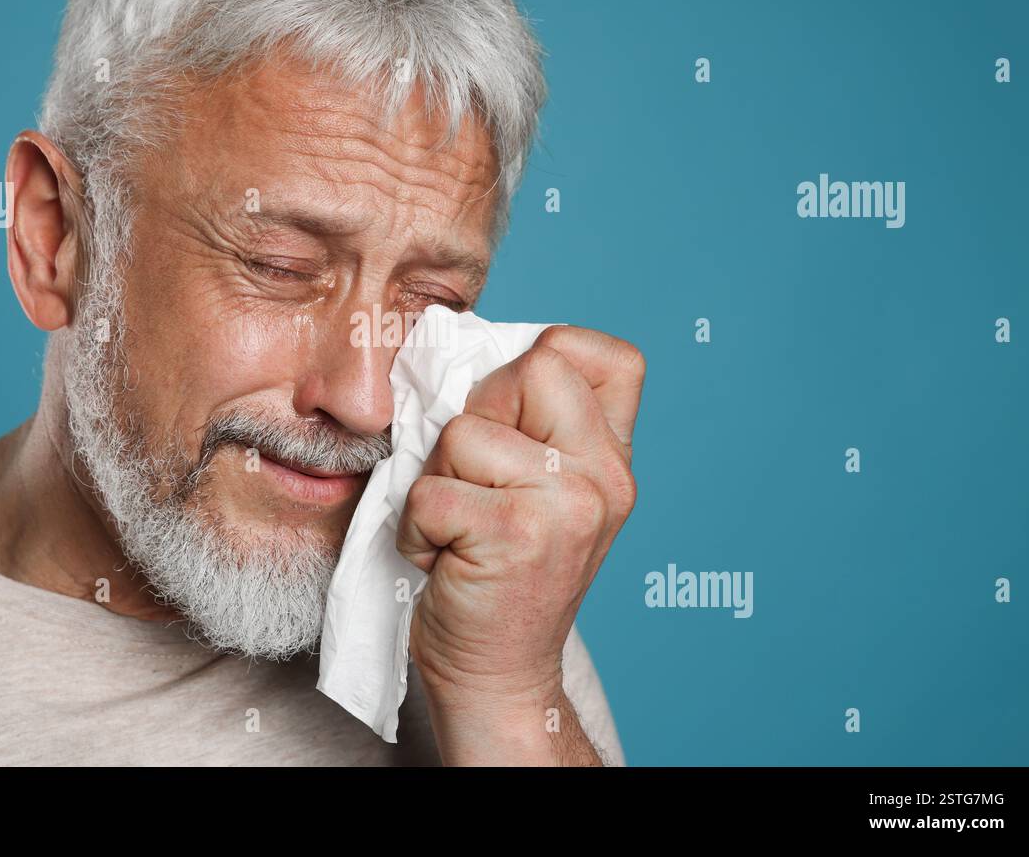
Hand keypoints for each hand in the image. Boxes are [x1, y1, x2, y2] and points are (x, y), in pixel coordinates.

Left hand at [397, 325, 643, 763]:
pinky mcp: (517, 533)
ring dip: (439, 479)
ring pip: (466, 430)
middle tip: (476, 483)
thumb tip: (462, 352)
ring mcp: (570, 505)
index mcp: (613, 459)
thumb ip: (532, 425)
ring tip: (459, 527)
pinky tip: (441, 558)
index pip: (609, 355)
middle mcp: (606, 477)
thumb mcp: (540, 492)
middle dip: (478, 417)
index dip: (545, 364)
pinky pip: (431, 488)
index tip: (516, 423)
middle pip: (532, 367)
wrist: (497, 675)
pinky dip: (416, 526)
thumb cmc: (497, 575)